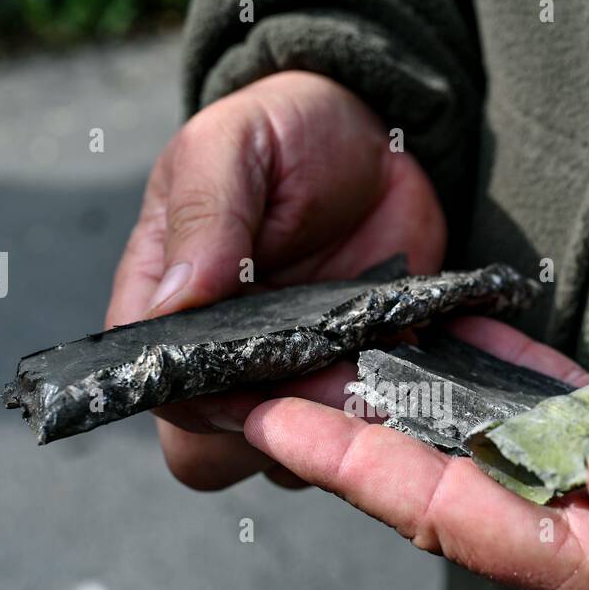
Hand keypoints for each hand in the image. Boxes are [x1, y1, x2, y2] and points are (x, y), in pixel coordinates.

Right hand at [106, 70, 445, 489]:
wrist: (374, 142)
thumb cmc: (284, 133)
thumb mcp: (231, 147)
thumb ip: (205, 217)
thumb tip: (171, 304)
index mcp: (170, 314)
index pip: (167, 397)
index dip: (207, 403)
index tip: (261, 368)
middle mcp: (223, 364)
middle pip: (221, 451)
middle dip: (282, 428)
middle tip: (340, 371)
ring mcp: (293, 381)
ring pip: (297, 456)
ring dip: (343, 423)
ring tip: (385, 357)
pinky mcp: (357, 380)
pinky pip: (370, 432)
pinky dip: (399, 407)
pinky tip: (421, 357)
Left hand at [235, 316, 588, 589]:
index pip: (463, 519)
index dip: (366, 469)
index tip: (282, 417)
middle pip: (448, 489)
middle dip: (353, 438)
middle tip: (266, 376)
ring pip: (488, 454)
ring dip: (407, 408)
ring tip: (328, 353)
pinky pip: (552, 423)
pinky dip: (493, 386)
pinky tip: (448, 351)